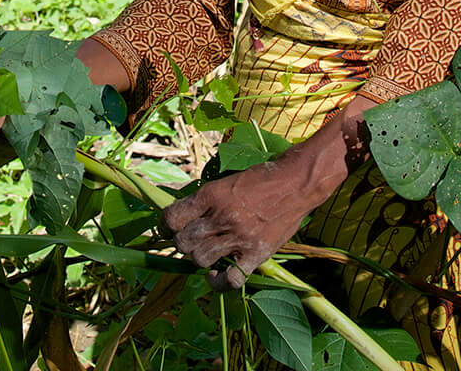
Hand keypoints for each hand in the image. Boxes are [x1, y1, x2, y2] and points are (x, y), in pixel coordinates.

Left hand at [161, 162, 321, 290]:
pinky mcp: (256, 254)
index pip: (172, 217)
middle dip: (182, 242)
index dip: (164, 226)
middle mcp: (221, 217)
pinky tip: (218, 273)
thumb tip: (180, 213)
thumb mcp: (226, 181)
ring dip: (199, 258)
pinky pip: (230, 279)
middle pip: (183, 242)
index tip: (167, 228)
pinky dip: (219, 281)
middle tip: (190, 240)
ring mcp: (239, 237)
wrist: (296, 183)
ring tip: (207, 251)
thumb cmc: (260, 179)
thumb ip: (205, 199)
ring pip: (200, 260)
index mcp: (211, 195)